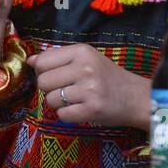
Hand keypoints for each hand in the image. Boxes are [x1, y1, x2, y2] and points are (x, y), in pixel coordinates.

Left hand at [29, 44, 150, 128]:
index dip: (43, 72)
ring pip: (50, 100)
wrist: (136, 97)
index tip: (55, 76)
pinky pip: (62, 115)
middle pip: (43, 82)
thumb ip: (58, 58)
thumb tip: (30, 61)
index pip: (42, 62)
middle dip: (49, 89)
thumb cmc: (108, 77)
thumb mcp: (86, 59)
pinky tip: (80, 109)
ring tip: (75, 100)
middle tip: (66, 90)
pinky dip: (67, 116)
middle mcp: (85, 68)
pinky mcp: (92, 109)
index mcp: (82, 51)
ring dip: (58, 104)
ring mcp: (89, 89)